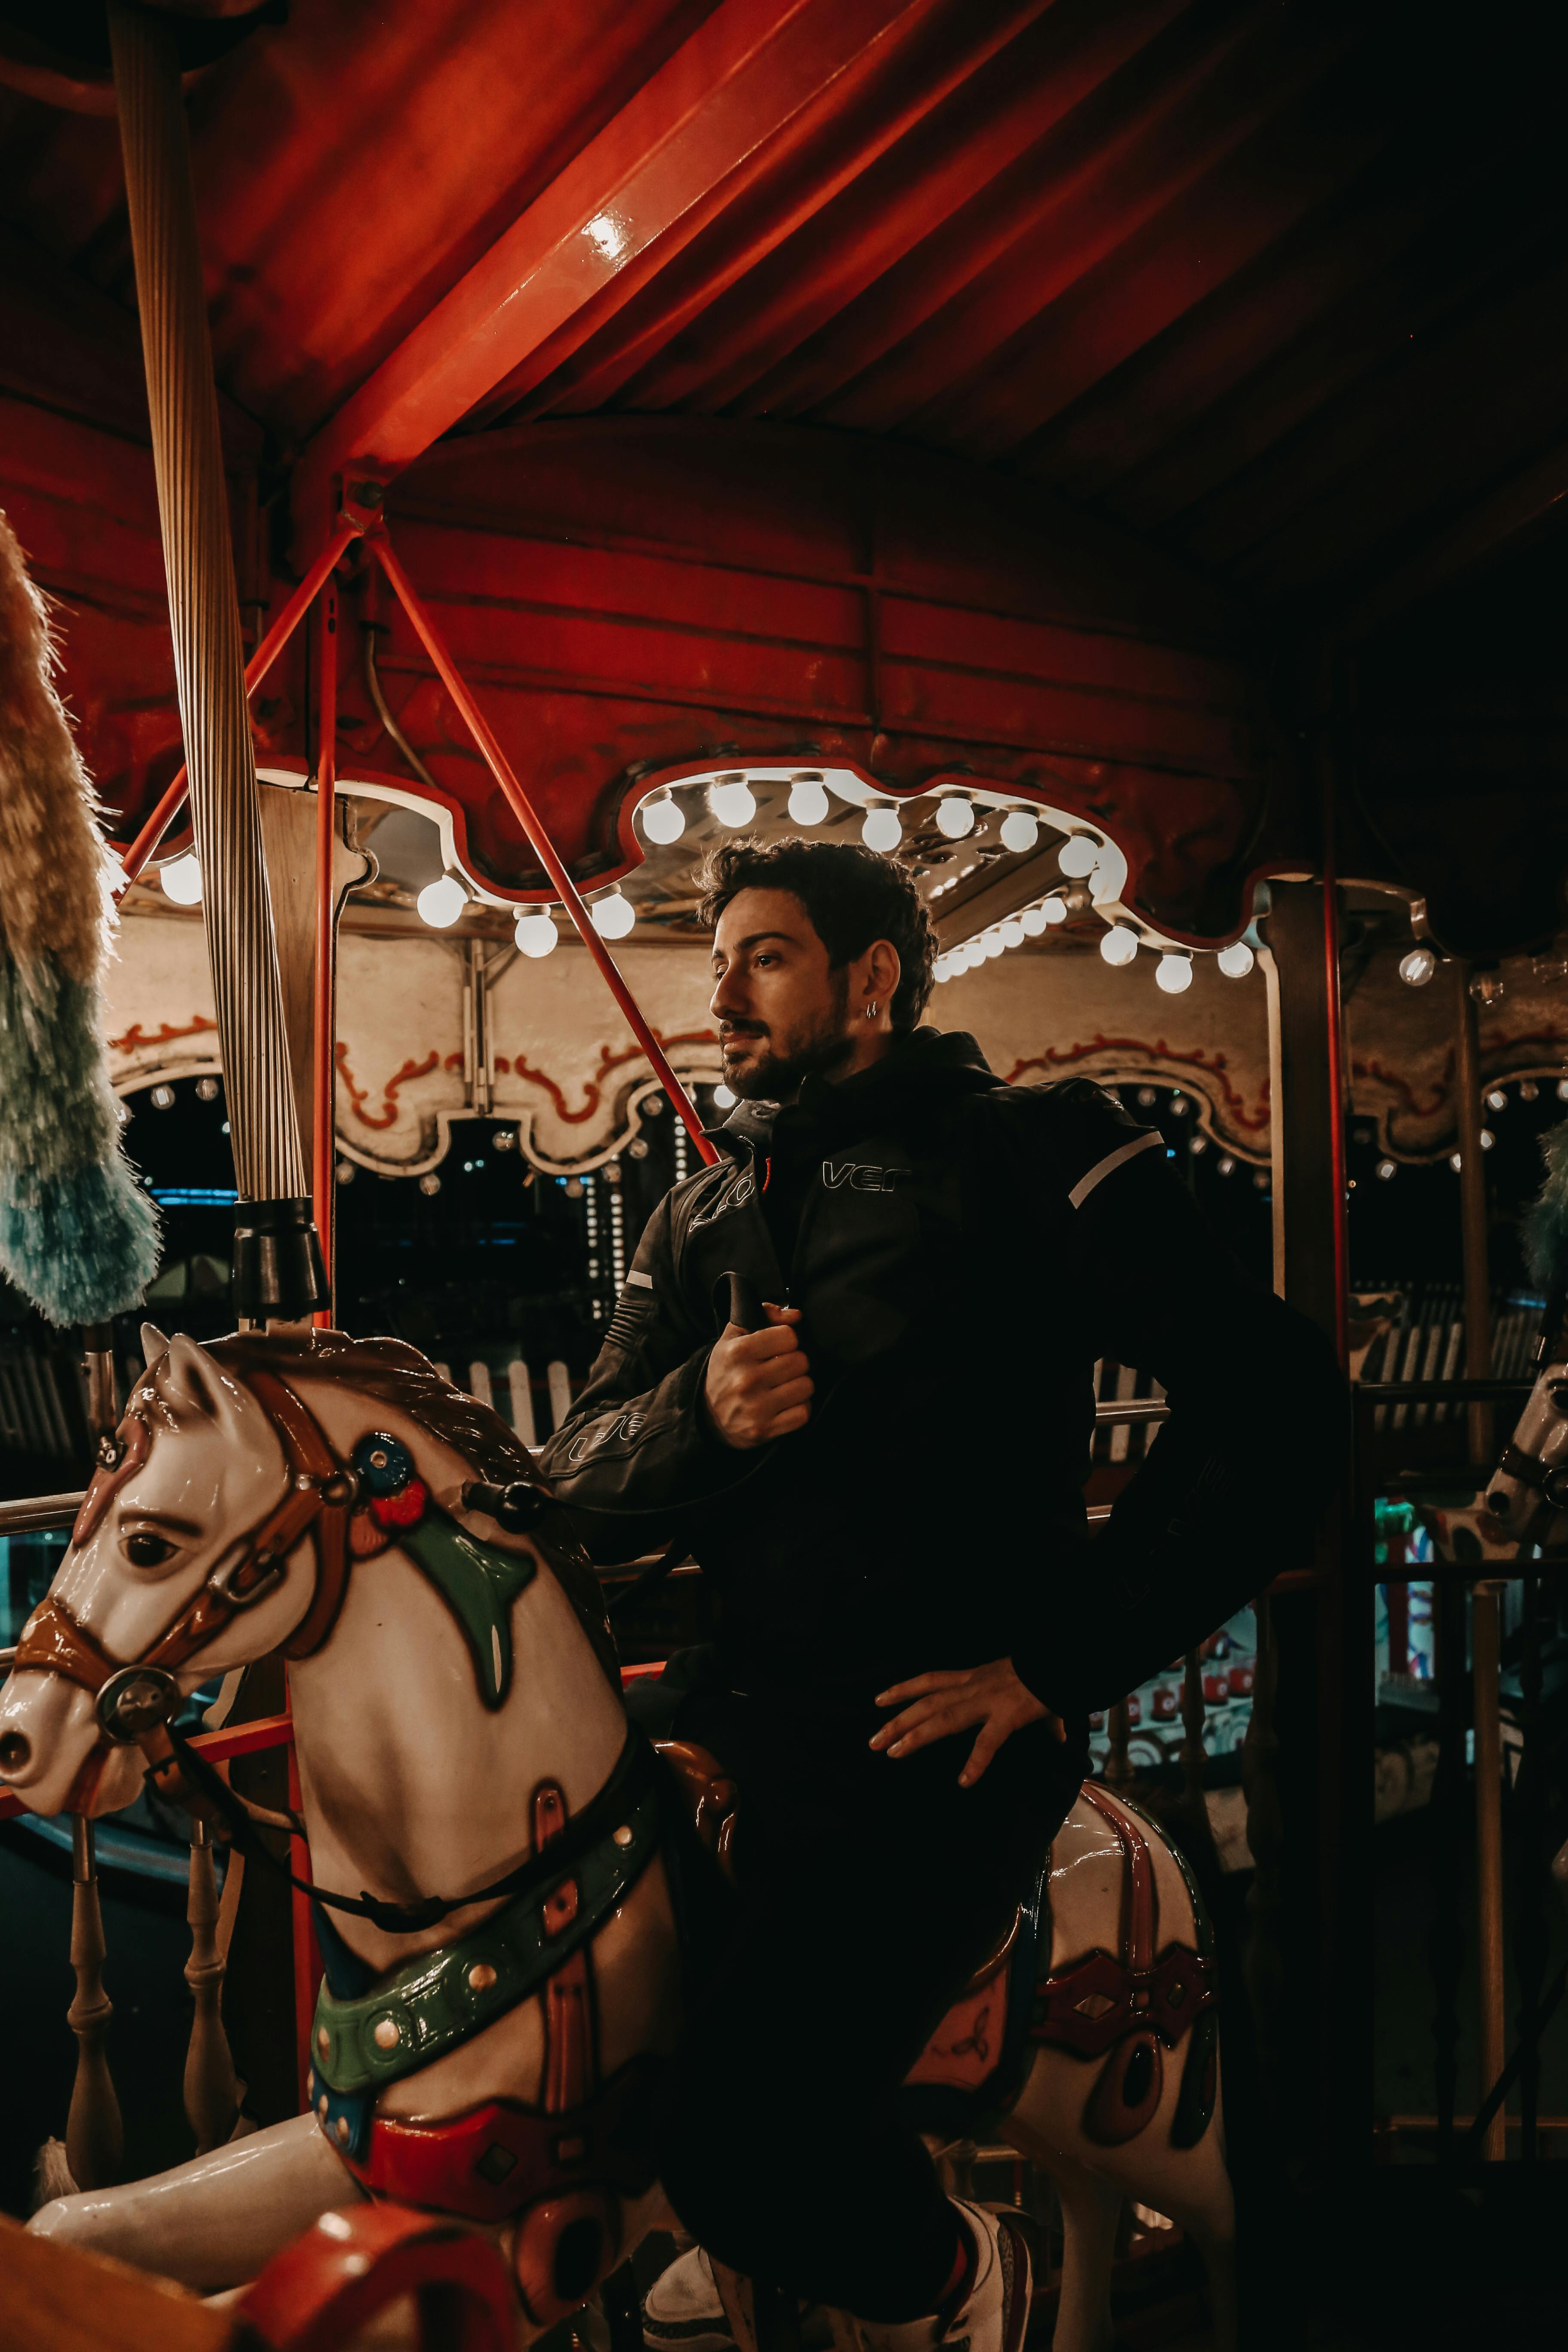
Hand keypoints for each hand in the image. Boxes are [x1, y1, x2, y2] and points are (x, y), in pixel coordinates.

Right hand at [702, 1304, 811, 1449]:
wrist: (707, 1415)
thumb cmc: (727, 1370)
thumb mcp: (734, 1336)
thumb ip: (764, 1314)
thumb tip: (796, 1315)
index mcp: (738, 1353)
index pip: (789, 1336)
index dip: (786, 1340)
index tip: (777, 1347)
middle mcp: (746, 1380)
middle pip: (801, 1361)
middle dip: (794, 1362)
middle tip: (781, 1368)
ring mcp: (756, 1408)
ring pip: (806, 1386)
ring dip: (799, 1385)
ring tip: (784, 1385)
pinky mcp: (765, 1429)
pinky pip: (803, 1413)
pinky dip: (799, 1408)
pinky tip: (786, 1403)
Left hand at [870, 1658, 1060, 1787]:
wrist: (1063, 1660)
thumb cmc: (1047, 1673)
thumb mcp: (1028, 1687)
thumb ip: (1035, 1715)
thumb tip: (1059, 1736)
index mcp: (975, 1678)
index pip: (930, 1680)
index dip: (903, 1689)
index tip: (878, 1701)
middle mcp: (974, 1687)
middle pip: (927, 1702)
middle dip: (898, 1721)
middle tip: (873, 1741)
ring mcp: (988, 1701)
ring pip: (944, 1718)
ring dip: (917, 1735)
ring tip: (894, 1753)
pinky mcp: (1007, 1716)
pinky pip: (987, 1742)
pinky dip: (975, 1762)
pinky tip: (964, 1781)